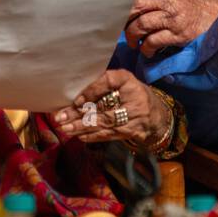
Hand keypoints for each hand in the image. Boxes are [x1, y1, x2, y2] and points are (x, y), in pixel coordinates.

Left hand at [51, 69, 171, 148]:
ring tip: (65, 128)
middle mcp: (133, 97)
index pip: (108, 81)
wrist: (157, 115)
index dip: (91, 91)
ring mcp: (134, 116)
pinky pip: (109, 135)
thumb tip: (74, 93)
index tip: (76, 101)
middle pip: (103, 106)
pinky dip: (93, 136)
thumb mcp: (122, 83)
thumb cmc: (132, 94)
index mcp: (127, 80)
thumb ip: (102, 84)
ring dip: (82, 127)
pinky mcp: (132, 132)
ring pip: (104, 123)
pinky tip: (79, 136)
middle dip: (79, 114)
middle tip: (60, 118)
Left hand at [124, 0, 217, 57]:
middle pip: (136, 6)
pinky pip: (154, 41)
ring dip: (132, 36)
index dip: (121, 1)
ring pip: (142, 25)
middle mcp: (169, 0)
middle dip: (123, 19)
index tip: (112, 10)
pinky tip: (146, 50)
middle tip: (119, 28)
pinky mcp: (179, 35)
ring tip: (132, 42)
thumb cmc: (188, 6)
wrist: (216, 18)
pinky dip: (146, 48)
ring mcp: (174, 18)